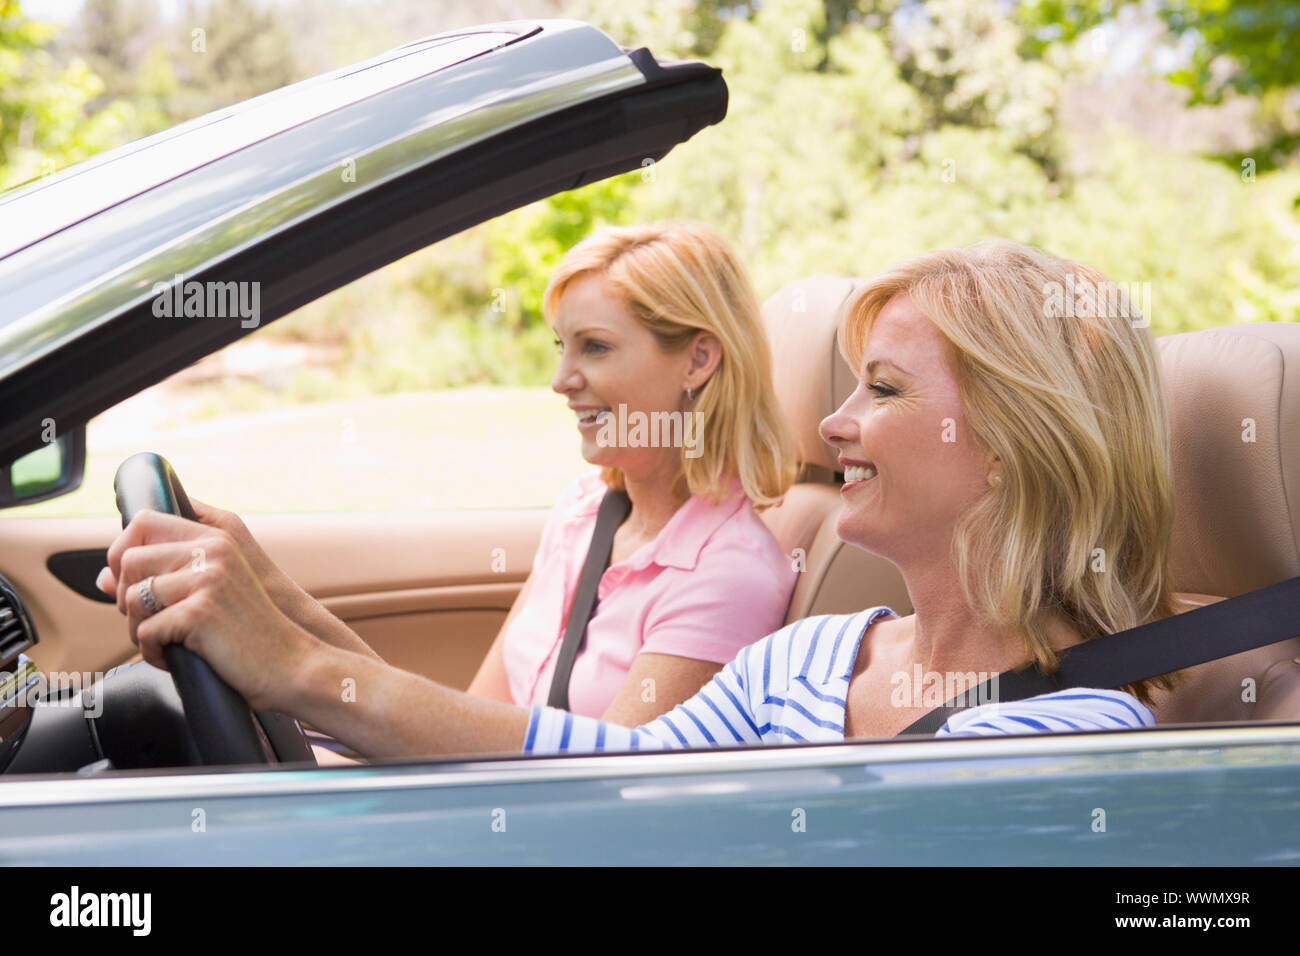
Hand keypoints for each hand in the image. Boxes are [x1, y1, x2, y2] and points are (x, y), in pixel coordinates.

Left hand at [99, 510, 317, 711]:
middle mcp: (213, 551)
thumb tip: (103, 577)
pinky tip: (177, 658)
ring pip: (132, 599)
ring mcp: (207, 580)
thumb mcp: (211, 592)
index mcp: (216, 539)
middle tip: (154, 623)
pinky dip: (153, 654)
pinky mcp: (200, 612)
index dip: (123, 552)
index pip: (142, 522)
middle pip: (128, 561)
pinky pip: (146, 633)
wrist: (290, 665)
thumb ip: (161, 575)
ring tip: (167, 642)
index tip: (135, 583)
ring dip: (139, 631)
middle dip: (128, 600)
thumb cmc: (250, 633)